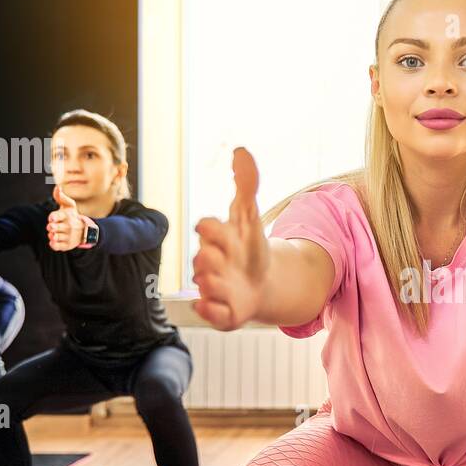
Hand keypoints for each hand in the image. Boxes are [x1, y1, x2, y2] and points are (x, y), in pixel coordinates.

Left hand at [47, 186, 85, 251]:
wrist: (85, 231)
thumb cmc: (72, 216)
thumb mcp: (69, 206)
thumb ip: (60, 197)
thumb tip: (57, 187)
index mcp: (67, 216)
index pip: (57, 216)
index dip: (53, 218)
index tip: (51, 219)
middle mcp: (69, 226)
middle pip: (52, 227)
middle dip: (50, 227)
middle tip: (52, 226)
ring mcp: (69, 236)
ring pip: (53, 236)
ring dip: (51, 235)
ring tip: (55, 232)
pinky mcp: (67, 245)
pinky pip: (55, 246)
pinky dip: (53, 244)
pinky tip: (55, 240)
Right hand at [192, 148, 270, 330]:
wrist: (261, 282)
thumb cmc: (248, 247)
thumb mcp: (250, 216)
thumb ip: (247, 184)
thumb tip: (241, 150)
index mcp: (215, 238)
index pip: (207, 228)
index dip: (211, 227)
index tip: (216, 225)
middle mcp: (209, 263)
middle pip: (204, 260)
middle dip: (212, 259)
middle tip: (224, 258)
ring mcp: (214, 288)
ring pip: (206, 286)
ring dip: (213, 284)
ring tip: (225, 281)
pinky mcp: (221, 311)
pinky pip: (210, 314)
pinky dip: (210, 312)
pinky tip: (213, 307)